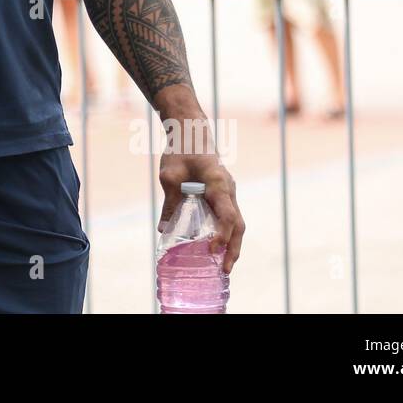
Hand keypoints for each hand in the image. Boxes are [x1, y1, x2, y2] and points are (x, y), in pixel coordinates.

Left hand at [158, 150, 245, 273]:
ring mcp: (228, 193)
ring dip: (232, 245)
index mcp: (219, 184)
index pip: (228, 216)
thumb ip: (170, 202)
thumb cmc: (181, 149)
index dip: (222, 236)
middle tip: (224, 271)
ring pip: (237, 223)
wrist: (190, 132)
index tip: (211, 250)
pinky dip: (226, 235)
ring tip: (223, 267)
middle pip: (238, 225)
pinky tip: (216, 249)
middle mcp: (229, 191)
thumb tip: (164, 229)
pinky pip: (229, 218)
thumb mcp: (169, 175)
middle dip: (233, 250)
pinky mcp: (222, 195)